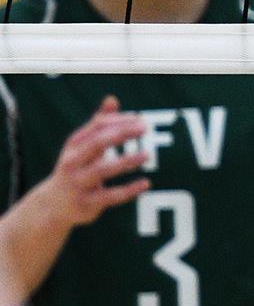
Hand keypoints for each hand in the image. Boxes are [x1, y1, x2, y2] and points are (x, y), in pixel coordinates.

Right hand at [31, 98, 151, 228]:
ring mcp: (79, 183)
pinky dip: (129, 190)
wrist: (53, 205)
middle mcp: (73, 162)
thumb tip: (112, 100)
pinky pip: (110, 196)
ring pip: (103, 169)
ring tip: (147, 154)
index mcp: (74, 145)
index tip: (139, 118)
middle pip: (96, 143)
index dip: (118, 121)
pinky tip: (146, 183)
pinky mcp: (87, 203)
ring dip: (126, 160)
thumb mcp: (81, 146)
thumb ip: (98, 124)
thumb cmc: (75, 168)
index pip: (95, 127)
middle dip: (120, 133)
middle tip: (144, 128)